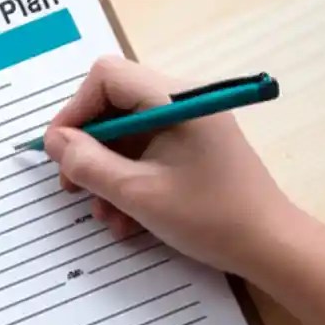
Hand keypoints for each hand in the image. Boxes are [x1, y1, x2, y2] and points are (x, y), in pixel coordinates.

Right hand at [42, 55, 293, 275]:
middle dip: (88, 149)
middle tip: (72, 186)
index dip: (75, 110)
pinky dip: (128, 181)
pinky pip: (145, 152)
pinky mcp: (191, 146)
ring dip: (106, 174)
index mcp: (175, 99)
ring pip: (125, 135)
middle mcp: (181, 101)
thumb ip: (89, 164)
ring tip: (104, 214)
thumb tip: (54, 142)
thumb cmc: (210, 217)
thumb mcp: (138, 193)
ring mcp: (188, 124)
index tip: (60, 151)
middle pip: (113, 105)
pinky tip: (127, 218)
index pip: (107, 77)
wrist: (270, 247)